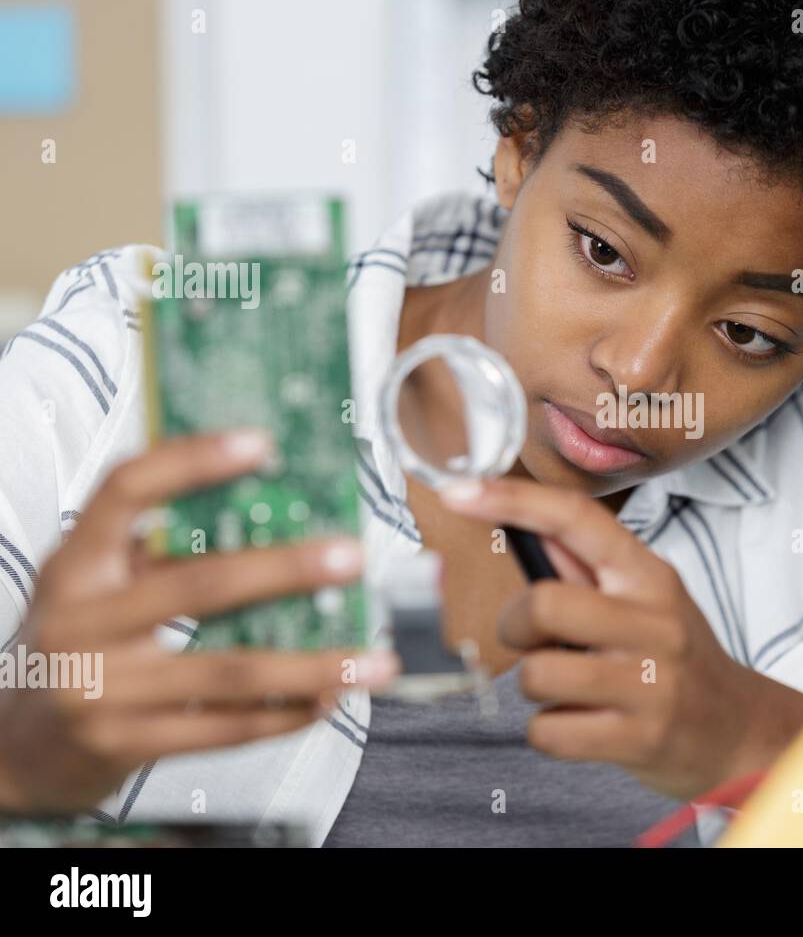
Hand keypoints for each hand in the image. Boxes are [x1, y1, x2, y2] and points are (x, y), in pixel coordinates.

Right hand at [0, 430, 397, 813]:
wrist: (13, 748)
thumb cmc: (78, 643)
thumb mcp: (95, 585)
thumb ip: (158, 547)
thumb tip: (269, 501)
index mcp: (74, 565)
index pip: (125, 492)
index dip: (191, 462)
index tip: (262, 443)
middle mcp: (80, 623)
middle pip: (198, 586)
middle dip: (284, 570)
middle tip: (353, 556)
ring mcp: (100, 690)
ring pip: (227, 671)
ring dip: (312, 666)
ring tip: (376, 658)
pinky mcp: (124, 745)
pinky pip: (222, 729)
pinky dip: (284, 715)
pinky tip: (331, 701)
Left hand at [439, 477, 802, 800]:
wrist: (738, 731)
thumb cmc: (677, 658)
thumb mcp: (646, 599)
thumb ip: (586, 565)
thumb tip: (524, 518)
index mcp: (649, 577)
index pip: (577, 520)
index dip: (513, 501)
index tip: (461, 492)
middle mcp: (654, 623)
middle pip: (543, 604)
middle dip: (516, 626)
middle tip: (533, 641)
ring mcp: (651, 684)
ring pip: (537, 674)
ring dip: (534, 685)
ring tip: (569, 686)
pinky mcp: (640, 739)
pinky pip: (548, 732)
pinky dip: (549, 731)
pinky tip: (581, 723)